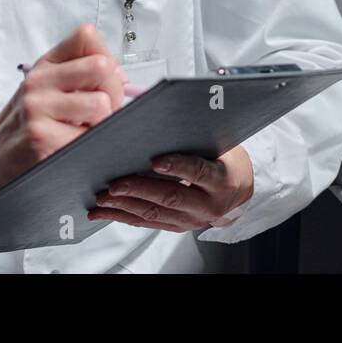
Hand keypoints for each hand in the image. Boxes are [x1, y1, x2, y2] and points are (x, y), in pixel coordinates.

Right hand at [0, 23, 125, 198]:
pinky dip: (91, 146)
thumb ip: (81, 76)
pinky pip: (90, 137)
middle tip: (100, 112)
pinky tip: (73, 148)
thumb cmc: (29, 127)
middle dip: (112, 92)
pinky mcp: (43, 140)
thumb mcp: (47, 91)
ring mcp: (38, 110)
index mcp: (44, 67)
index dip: (106, 58)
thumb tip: (120, 76)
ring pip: (101, 104)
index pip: (85, 36)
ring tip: (84, 131)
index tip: (102, 80)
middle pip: (101, 67)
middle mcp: (38, 83)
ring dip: (101, 123)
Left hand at [87, 145, 253, 230]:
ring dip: (125, 206)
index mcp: (221, 179)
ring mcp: (192, 219)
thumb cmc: (225, 160)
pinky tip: (107, 211)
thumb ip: (193, 136)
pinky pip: (149, 223)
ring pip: (155, 214)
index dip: (177, 167)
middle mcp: (208, 204)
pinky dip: (124, 217)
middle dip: (139, 190)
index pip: (198, 172)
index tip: (156, 161)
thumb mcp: (219, 144)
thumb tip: (157, 115)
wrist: (239, 190)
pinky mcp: (178, 227)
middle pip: (171, 198)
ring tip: (102, 199)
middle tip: (114, 184)